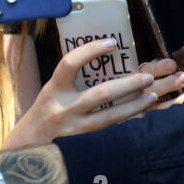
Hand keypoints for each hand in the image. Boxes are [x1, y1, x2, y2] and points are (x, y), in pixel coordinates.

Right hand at [4, 38, 170, 148]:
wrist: (31, 140)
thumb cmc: (48, 106)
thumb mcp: (53, 87)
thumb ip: (74, 75)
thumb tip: (107, 53)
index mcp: (54, 88)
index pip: (70, 64)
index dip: (90, 51)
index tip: (112, 43)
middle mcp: (64, 108)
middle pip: (99, 94)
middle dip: (127, 85)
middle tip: (147, 77)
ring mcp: (75, 128)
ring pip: (109, 117)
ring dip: (134, 106)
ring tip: (153, 95)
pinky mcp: (85, 140)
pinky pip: (111, 128)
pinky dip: (128, 118)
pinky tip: (144, 111)